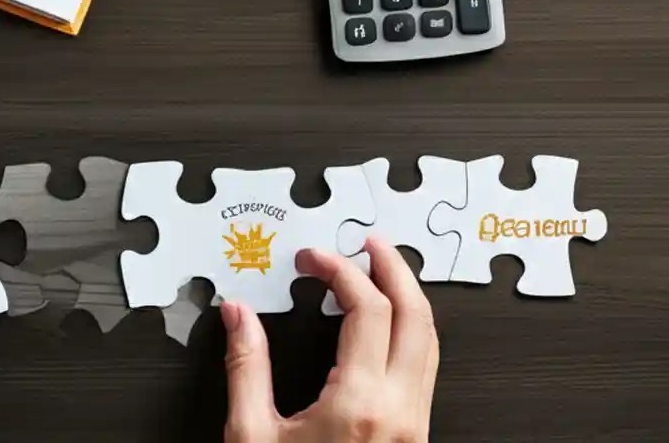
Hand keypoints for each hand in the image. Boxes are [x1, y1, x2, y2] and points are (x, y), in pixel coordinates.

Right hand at [222, 236, 438, 442]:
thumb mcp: (252, 436)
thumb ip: (246, 370)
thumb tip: (238, 316)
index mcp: (357, 404)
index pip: (369, 310)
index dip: (341, 271)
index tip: (313, 260)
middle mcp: (398, 411)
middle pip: (415, 316)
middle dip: (394, 269)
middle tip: (370, 244)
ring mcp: (415, 426)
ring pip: (430, 343)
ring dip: (409, 299)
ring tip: (383, 274)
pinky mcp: (416, 437)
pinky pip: (425, 371)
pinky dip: (412, 333)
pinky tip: (389, 326)